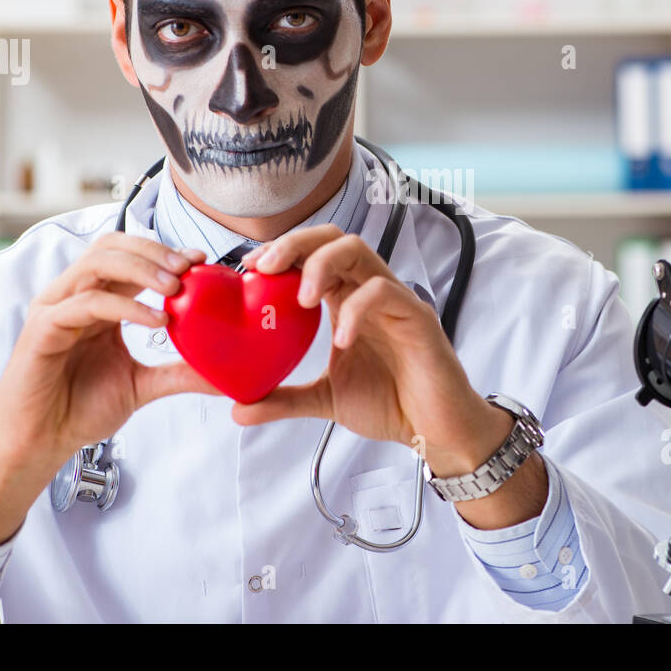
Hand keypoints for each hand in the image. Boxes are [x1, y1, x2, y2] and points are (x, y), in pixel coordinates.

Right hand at [0, 232, 221, 461]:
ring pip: (98, 264)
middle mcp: (74, 297)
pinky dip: (125, 306)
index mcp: (98, 302)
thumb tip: (224, 375)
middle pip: (113, 248)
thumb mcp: (142, 386)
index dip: (165, 252)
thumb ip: (178, 374)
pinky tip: (156, 321)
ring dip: (141, 269)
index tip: (200, 260)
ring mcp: (56, 309)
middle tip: (189, 266)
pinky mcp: (43, 329)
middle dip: (154, 251)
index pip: (130, 258)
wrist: (40, 443)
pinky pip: (87, 303)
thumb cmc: (79, 410)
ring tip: (175, 288)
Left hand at [230, 224, 509, 479]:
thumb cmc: (390, 403)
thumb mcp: (324, 399)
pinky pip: (384, 293)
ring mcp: (395, 300)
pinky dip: (357, 309)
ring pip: (359, 251)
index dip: (281, 252)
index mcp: (347, 300)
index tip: (249, 269)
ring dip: (322, 265)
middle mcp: (369, 291)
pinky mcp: (417, 318)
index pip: (313, 254)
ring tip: (301, 298)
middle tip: (264, 269)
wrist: (433, 431)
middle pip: (333, 238)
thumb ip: (282, 399)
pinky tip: (342, 339)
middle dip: (295, 244)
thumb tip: (237, 410)